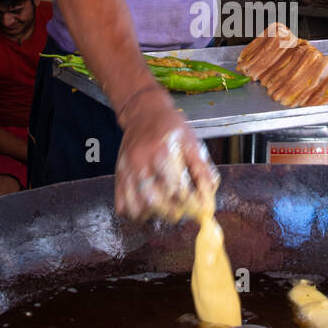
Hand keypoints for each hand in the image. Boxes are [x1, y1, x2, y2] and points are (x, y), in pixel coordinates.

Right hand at [114, 85, 219, 221]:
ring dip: (154, 215)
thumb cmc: (171, 128)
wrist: (144, 113)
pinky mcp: (119, 177)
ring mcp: (126, 171)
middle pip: (155, 202)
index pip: (177, 190)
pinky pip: (123, 206)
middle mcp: (140, 163)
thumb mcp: (193, 144)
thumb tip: (208, 199)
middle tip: (183, 209)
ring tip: (166, 207)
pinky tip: (149, 206)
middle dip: (173, 212)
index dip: (192, 204)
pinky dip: (136, 212)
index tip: (200, 207)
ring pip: (137, 208)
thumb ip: (202, 171)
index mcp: (162, 153)